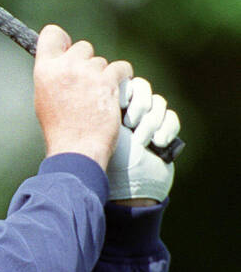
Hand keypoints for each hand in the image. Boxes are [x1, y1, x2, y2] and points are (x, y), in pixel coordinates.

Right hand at [34, 25, 132, 170]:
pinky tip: (116, 91)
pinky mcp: (108, 81)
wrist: (77, 149)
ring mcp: (87, 73)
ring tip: (98, 98)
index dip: (63, 41)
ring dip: (103, 76)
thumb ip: (52, 75)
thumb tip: (62, 60)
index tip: (68, 51)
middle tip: (87, 85)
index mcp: (44, 69)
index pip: (52, 33)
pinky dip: (121, 78)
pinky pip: (121, 68)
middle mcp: (65, 66)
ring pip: (101, 61)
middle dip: (86, 63)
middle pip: (82, 47)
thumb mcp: (44, 99)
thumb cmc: (60, 129)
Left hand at [106, 77, 179, 202]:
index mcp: (108, 107)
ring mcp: (148, 121)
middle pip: (142, 87)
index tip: (118, 104)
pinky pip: (171, 117)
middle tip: (129, 123)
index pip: (122, 82)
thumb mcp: (100, 131)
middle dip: (139, 104)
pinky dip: (167, 128)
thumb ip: (102, 106)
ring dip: (151, 121)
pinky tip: (158, 143)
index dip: (125, 90)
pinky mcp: (164, 132)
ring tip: (141, 141)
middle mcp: (128, 111)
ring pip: (158, 102)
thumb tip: (103, 81)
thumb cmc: (108, 162)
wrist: (129, 190)